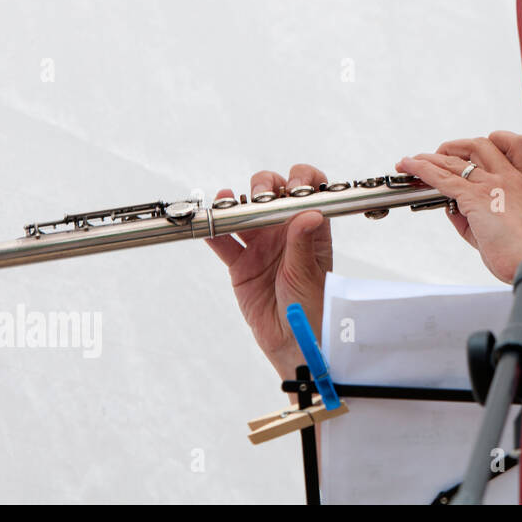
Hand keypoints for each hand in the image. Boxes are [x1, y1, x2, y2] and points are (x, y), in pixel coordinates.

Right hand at [205, 164, 332, 378]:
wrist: (294, 341)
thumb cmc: (313, 307)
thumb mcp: (309, 273)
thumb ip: (304, 243)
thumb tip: (311, 213)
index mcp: (310, 229)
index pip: (309, 192)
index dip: (302, 180)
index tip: (294, 185)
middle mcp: (285, 232)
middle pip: (272, 194)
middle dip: (265, 186)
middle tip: (261, 197)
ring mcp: (261, 246)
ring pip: (245, 213)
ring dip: (236, 203)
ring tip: (229, 201)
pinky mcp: (241, 264)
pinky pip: (224, 243)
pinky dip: (214, 232)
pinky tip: (209, 222)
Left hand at [397, 131, 521, 283]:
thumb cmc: (521, 250)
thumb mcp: (500, 227)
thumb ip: (475, 214)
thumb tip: (452, 208)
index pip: (514, 144)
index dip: (495, 139)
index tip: (476, 150)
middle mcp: (508, 177)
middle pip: (479, 145)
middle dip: (455, 147)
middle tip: (440, 156)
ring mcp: (491, 184)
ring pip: (455, 160)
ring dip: (430, 158)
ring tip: (412, 161)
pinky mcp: (474, 197)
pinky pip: (443, 177)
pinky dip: (423, 169)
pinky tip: (411, 167)